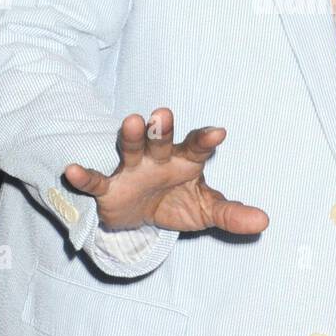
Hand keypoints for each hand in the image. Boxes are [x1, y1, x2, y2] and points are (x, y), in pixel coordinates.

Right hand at [63, 107, 269, 234]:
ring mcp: (132, 170)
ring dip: (131, 136)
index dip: (205, 140)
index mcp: (185, 161)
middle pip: (161, 139)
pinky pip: (97, 181)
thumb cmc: (178, 202)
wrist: (141, 218)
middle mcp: (158, 158)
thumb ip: (232, 214)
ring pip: (131, 148)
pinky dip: (85, 176)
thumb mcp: (206, 211)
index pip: (197, 147)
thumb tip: (264, 221)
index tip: (218, 133)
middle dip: (162, 128)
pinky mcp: (109, 189)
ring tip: (132, 121)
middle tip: (164, 114)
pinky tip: (72, 170)